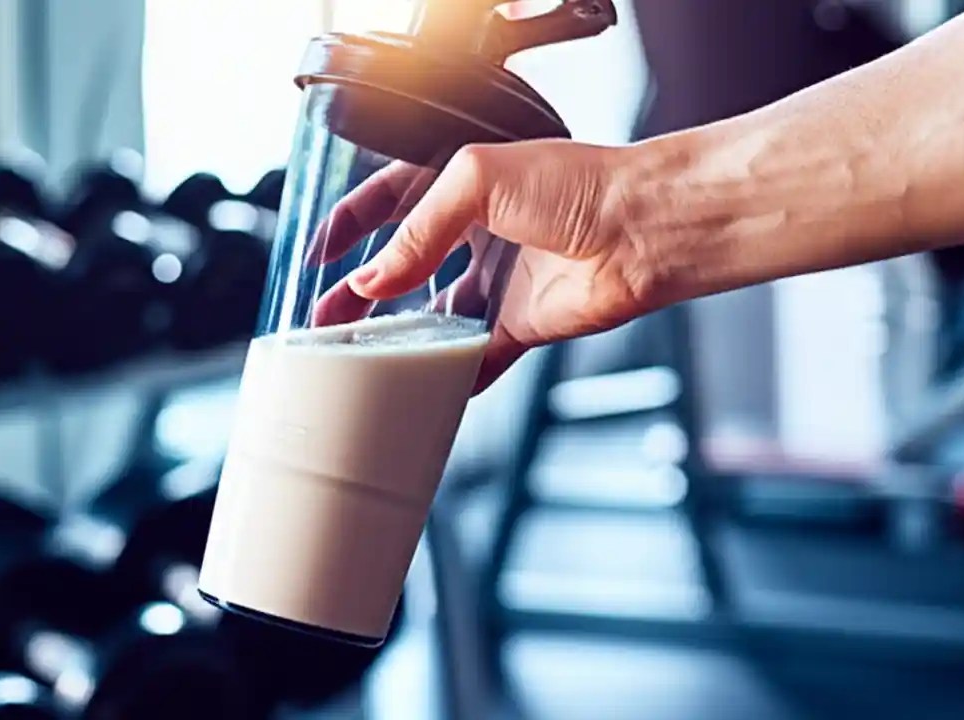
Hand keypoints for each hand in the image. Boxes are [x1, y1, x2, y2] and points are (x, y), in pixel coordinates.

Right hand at [316, 139, 652, 391]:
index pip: (389, 199)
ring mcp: (497, 280)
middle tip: (324, 319)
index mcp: (463, 185)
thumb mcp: (478, 180)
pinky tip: (415, 387)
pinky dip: (446, 376)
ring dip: (393, 336)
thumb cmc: (578, 184)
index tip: (320, 254)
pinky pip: (473, 357)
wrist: (643, 229)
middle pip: (402, 265)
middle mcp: (478, 232)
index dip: (351, 225)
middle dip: (360, 292)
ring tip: (354, 355)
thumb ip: (419, 228)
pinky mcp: (519, 324)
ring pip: (431, 316)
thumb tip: (375, 279)